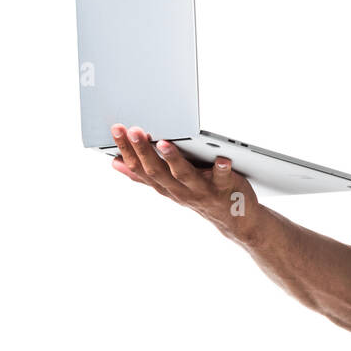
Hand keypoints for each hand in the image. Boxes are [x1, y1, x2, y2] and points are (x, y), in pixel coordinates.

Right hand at [109, 123, 260, 240]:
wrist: (234, 220)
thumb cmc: (199, 196)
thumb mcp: (168, 188)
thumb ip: (145, 176)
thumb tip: (116, 162)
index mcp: (165, 186)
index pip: (140, 169)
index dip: (126, 150)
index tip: (117, 130)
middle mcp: (180, 190)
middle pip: (157, 171)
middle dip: (143, 150)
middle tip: (133, 130)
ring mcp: (201, 191)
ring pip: (183, 175)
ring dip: (173, 159)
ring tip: (165, 143)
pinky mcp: (224, 189)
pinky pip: (222, 179)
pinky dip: (222, 169)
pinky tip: (222, 158)